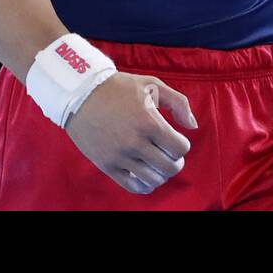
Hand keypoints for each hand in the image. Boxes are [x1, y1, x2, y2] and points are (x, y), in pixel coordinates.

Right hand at [63, 72, 197, 194]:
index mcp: (148, 122)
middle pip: (170, 167)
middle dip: (174, 161)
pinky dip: (145, 184)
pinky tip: (144, 173)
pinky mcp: (107, 165)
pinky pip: (134, 187)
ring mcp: (120, 156)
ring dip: (160, 173)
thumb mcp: (151, 85)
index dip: (182, 144)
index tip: (174, 139)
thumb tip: (193, 126)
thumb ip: (178, 102)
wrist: (79, 93)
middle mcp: (135, 142)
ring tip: (155, 162)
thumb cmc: (118, 87)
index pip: (180, 148)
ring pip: (153, 180)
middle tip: (168, 153)